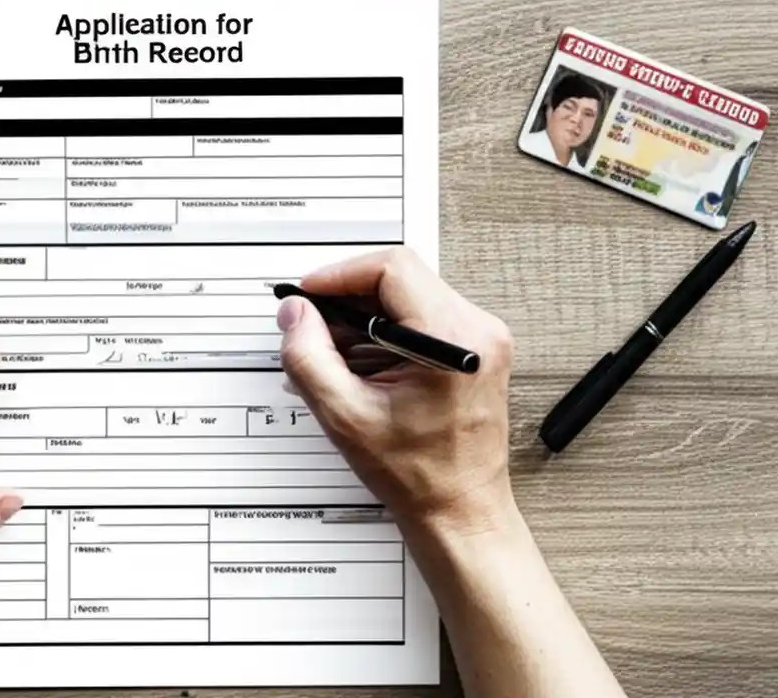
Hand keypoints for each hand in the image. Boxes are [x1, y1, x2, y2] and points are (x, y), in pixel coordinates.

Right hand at [276, 248, 513, 535]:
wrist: (460, 510)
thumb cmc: (419, 476)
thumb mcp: (345, 416)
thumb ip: (309, 356)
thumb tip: (295, 314)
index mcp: (452, 340)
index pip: (391, 268)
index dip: (340, 275)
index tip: (309, 294)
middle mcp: (477, 331)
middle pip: (400, 277)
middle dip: (349, 298)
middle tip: (314, 326)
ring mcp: (482, 340)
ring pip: (409, 295)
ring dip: (365, 317)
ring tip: (337, 356)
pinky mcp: (477, 351)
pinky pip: (423, 317)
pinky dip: (386, 332)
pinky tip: (363, 365)